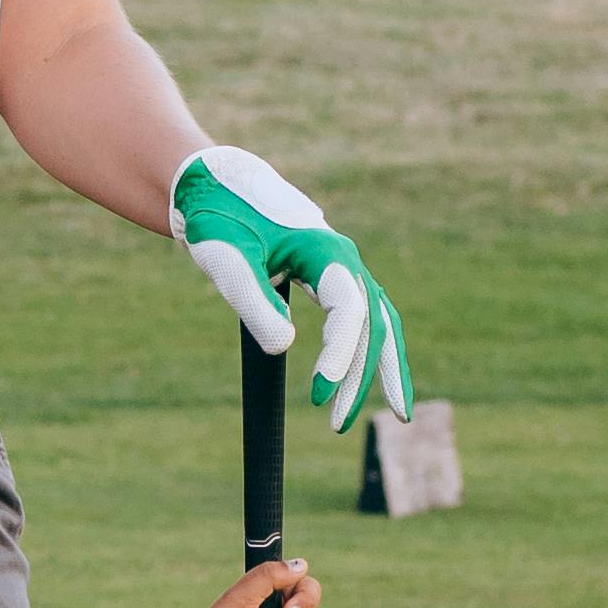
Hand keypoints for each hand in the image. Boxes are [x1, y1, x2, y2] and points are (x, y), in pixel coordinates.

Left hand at [168, 145, 412, 434]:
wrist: (212, 183)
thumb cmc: (217, 217)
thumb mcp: (226, 259)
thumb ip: (253, 301)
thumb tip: (285, 349)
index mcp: (325, 250)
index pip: (351, 310)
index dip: (340, 355)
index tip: (317, 396)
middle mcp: (343, 259)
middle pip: (373, 322)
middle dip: (363, 375)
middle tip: (337, 424)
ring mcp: (340, 267)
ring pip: (378, 321)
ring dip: (380, 367)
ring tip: (395, 413)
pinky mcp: (328, 278)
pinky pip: (361, 318)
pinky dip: (368, 349)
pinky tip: (364, 378)